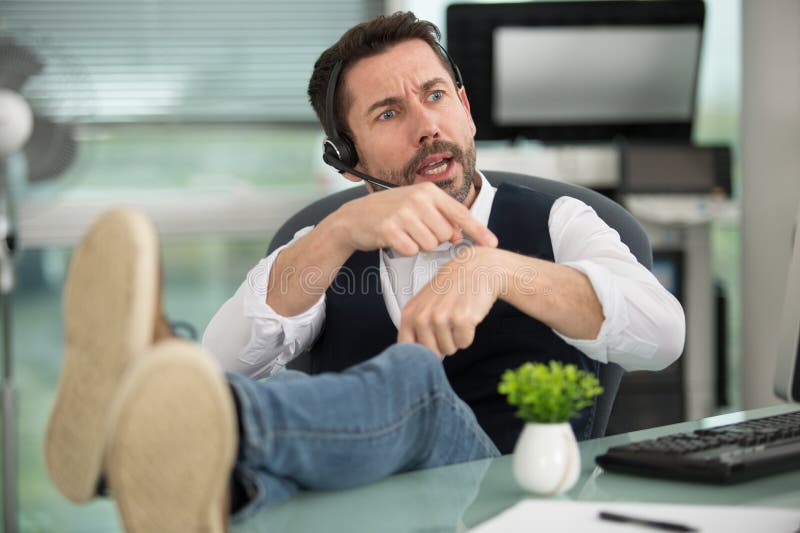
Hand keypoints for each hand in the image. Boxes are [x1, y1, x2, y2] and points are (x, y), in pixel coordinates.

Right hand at [334, 182, 496, 255]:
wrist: (354, 218)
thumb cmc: (390, 213)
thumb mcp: (416, 208)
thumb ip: (440, 219)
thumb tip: (457, 236)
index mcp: (428, 191)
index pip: (460, 213)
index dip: (478, 230)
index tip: (493, 244)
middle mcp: (417, 199)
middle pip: (445, 235)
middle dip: (433, 239)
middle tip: (414, 230)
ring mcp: (403, 213)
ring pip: (429, 245)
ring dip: (418, 245)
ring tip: (403, 233)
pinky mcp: (389, 229)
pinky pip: (411, 251)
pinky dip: (404, 250)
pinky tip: (392, 239)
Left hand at [397, 247, 503, 356]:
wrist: (477, 268)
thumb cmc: (452, 286)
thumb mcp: (425, 302)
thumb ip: (416, 326)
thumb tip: (418, 355)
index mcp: (410, 313)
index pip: (406, 347)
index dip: (420, 353)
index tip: (430, 344)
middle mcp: (423, 316)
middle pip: (431, 353)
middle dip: (441, 345)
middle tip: (448, 324)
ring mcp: (442, 318)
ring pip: (449, 350)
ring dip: (456, 338)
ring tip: (457, 317)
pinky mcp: (461, 320)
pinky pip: (464, 343)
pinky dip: (468, 335)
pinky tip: (468, 317)